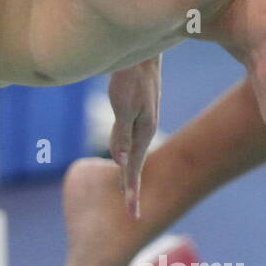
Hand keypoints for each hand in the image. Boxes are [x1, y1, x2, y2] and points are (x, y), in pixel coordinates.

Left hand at [107, 55, 160, 218]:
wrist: (140, 50)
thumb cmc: (130, 75)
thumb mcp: (123, 105)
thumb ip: (121, 133)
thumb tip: (121, 161)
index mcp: (144, 132)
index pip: (134, 168)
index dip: (131, 191)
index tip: (132, 214)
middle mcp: (145, 129)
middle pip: (134, 164)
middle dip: (131, 187)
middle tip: (131, 211)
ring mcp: (141, 120)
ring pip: (129, 150)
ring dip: (128, 171)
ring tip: (127, 191)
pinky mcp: (135, 110)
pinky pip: (127, 138)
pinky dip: (125, 151)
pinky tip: (123, 155)